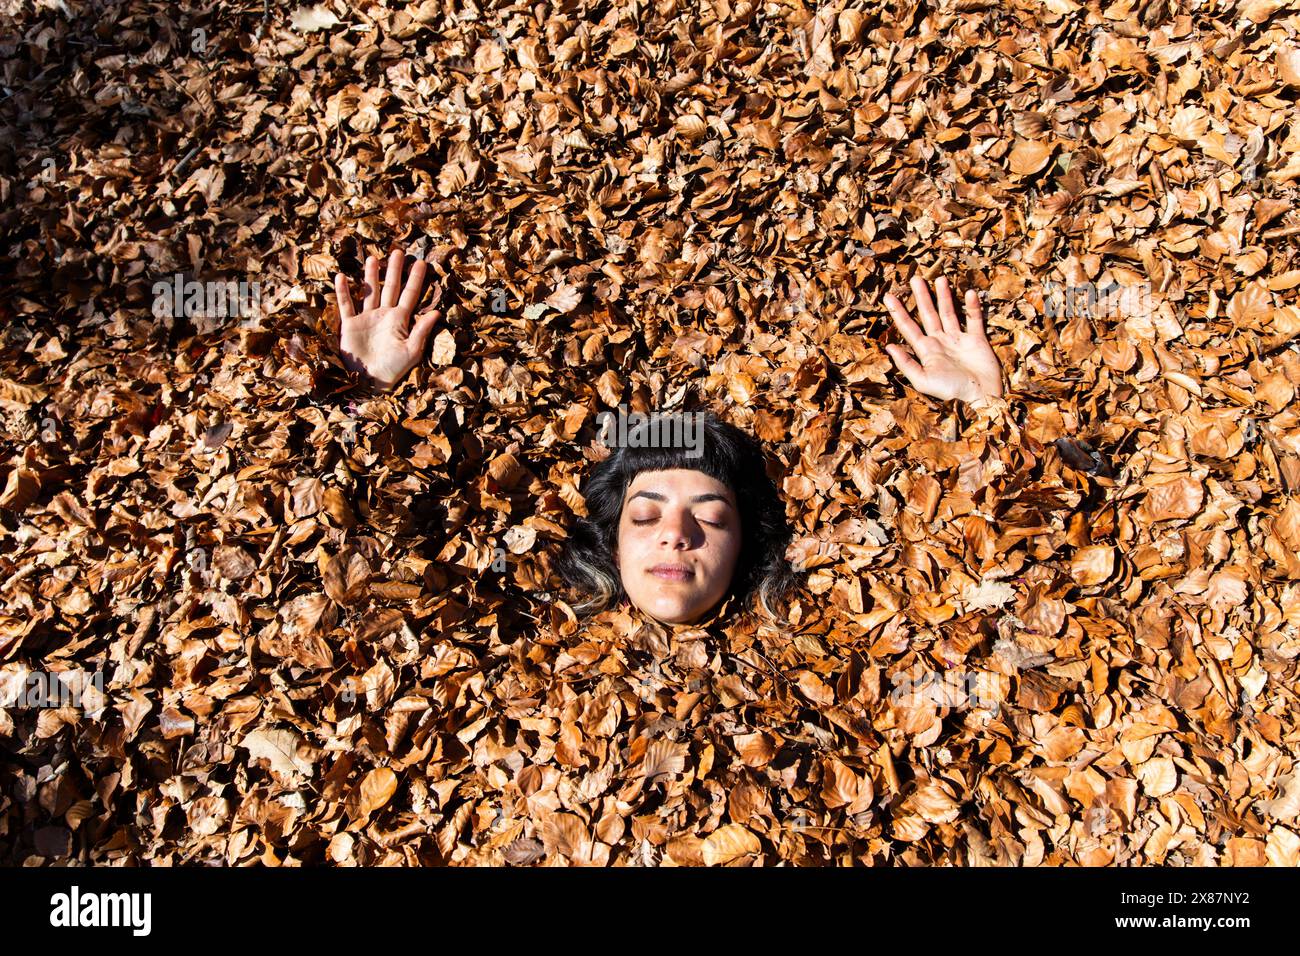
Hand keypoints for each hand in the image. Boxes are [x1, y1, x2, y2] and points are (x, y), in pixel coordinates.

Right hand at [333, 247, 442, 390]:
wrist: (370, 383)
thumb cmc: (394, 369)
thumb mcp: (412, 351)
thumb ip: (422, 331)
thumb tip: (437, 312)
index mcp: (400, 321)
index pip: (410, 296)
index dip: (416, 280)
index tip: (421, 263)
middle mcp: (384, 315)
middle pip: (390, 288)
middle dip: (394, 271)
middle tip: (398, 252)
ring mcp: (366, 318)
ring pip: (369, 292)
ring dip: (371, 276)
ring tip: (373, 258)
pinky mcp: (350, 325)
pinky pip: (346, 305)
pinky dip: (343, 292)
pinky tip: (342, 277)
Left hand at [883, 274, 1003, 405]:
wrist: (980, 397)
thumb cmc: (950, 391)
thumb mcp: (923, 380)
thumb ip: (906, 363)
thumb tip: (888, 346)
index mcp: (926, 351)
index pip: (909, 327)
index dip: (899, 313)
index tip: (888, 296)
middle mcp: (940, 342)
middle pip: (928, 315)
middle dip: (921, 297)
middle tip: (915, 279)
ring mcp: (959, 340)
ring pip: (949, 313)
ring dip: (944, 297)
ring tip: (940, 279)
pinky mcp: (977, 341)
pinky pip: (974, 319)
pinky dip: (972, 307)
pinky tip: (969, 293)